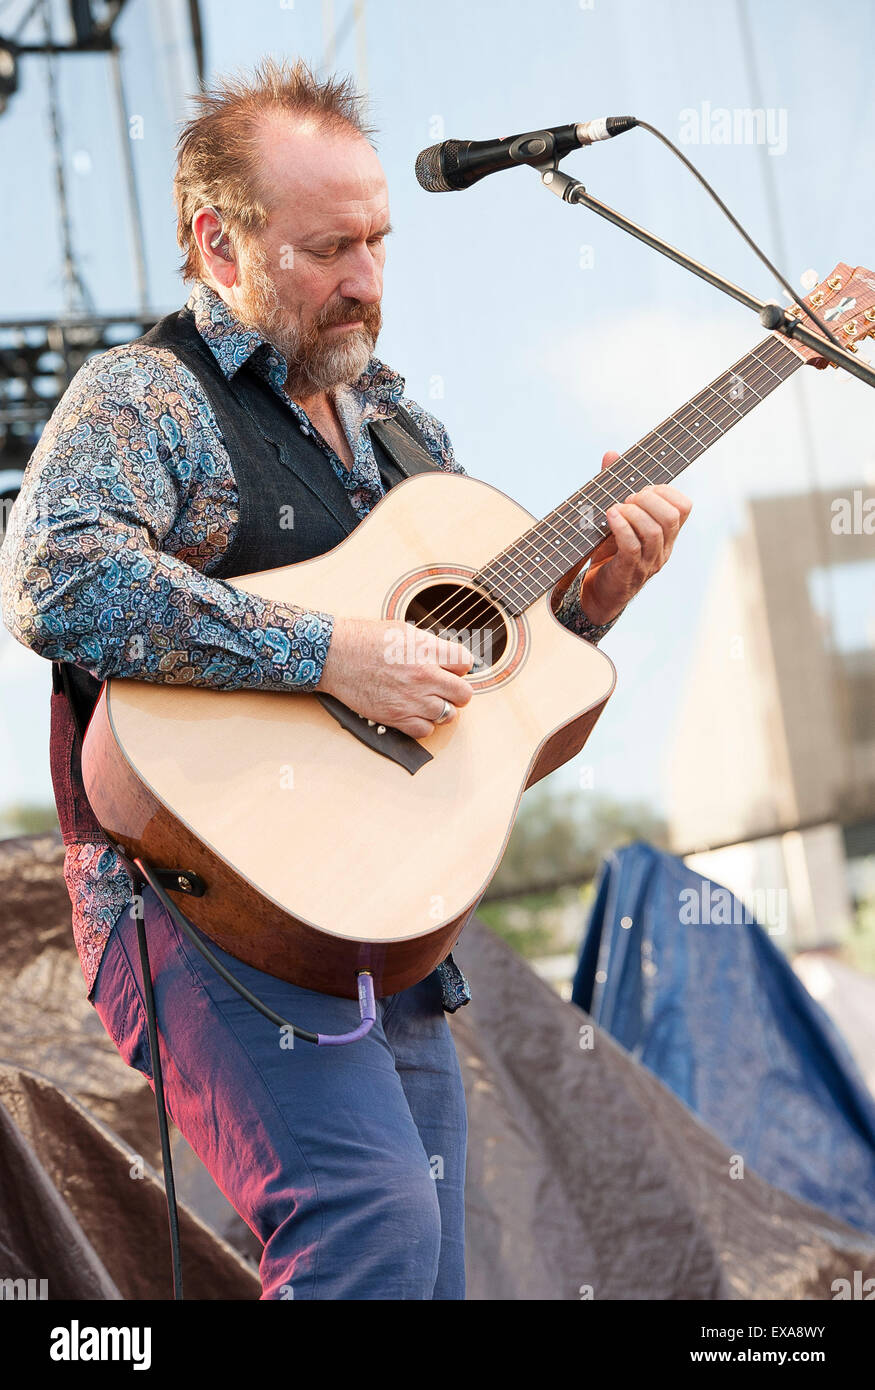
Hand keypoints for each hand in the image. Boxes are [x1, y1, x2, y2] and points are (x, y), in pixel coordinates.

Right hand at [318, 616, 473, 738]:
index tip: (451, 667)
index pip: (465, 663)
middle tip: (444, 688)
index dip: (459, 666)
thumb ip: (430, 646)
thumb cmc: (364, 639)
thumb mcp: (404, 631)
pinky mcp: (396, 716)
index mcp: (428, 650)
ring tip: (427, 700)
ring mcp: (411, 699)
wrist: (335, 655)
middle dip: (456, 691)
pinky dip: (423, 725)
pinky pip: (425, 730)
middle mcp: (424, 676)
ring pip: (448, 715)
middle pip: (464, 694)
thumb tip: (447, 657)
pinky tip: (414, 713)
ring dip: (441, 709)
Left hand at [578, 451, 692, 625]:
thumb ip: (614, 486)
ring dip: (633, 512)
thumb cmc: (608, 553)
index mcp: (666, 534)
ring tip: (615, 510)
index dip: (665, 491)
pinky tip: (610, 517)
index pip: (684, 506)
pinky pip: (633, 546)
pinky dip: (621, 527)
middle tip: (626, 500)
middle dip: (648, 499)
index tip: (641, 491)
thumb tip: (611, 454)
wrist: (597, 594)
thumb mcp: (615, 518)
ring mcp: (648, 562)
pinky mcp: (629, 571)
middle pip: (671, 516)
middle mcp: (663, 548)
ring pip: (655, 530)